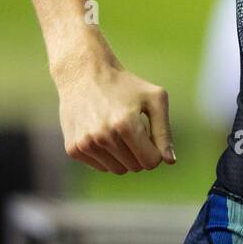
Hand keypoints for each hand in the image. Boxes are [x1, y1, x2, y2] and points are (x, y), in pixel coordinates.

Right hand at [57, 63, 175, 173]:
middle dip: (139, 152)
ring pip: (118, 170)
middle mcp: (103, 137)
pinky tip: (101, 133)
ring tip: (116, 130)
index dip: (155, 151)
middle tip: (132, 129)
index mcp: (126, 125)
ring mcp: (85, 144)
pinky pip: (100, 167)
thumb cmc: (125, 85)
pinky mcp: (72, 149)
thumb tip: (169, 161)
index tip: (149, 134)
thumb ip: (164, 131)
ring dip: (123, 155)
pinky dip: (105, 155)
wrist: (83, 73)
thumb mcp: (154, 99)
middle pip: (135, 167)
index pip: (151, 162)